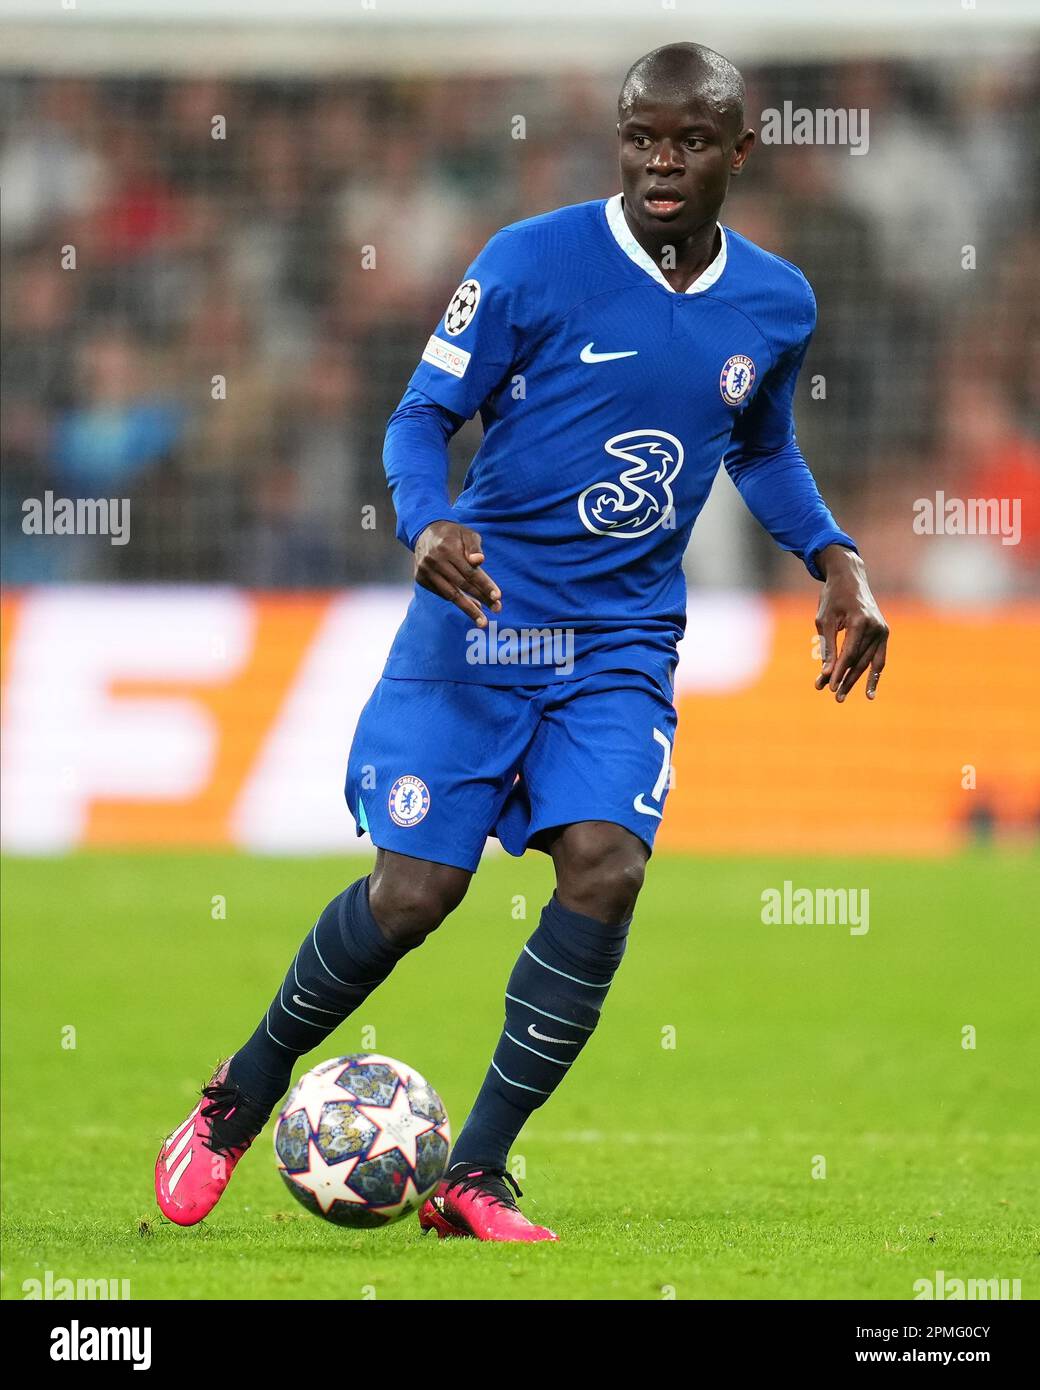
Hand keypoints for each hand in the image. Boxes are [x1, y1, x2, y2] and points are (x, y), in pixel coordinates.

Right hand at [414, 520, 501, 627]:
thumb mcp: (466, 533)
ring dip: (468, 608)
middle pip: (461, 585)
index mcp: (447, 548)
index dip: (484, 585)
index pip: (470, 571)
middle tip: (496, 610)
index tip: (498, 597)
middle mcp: (434, 561)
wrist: (424, 531)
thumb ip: (474, 546)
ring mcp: (425, 571)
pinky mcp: (420, 579)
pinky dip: (457, 601)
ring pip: (450, 594)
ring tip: (482, 620)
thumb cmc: (452, 534)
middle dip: (480, 598)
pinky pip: (442, 594)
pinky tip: (471, 606)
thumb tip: (479, 561)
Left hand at [814, 545, 888, 702]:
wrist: (850, 578)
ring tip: (841, 695)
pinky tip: (869, 692)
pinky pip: (879, 658)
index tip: (828, 686)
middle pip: (859, 661)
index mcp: (861, 621)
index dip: (839, 672)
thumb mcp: (824, 620)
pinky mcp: (883, 633)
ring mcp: (882, 630)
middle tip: (835, 697)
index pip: (849, 654)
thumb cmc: (832, 598)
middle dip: (845, 679)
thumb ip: (827, 647)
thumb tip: (826, 673)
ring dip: (854, 679)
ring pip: (868, 662)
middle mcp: (876, 627)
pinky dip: (874, 674)